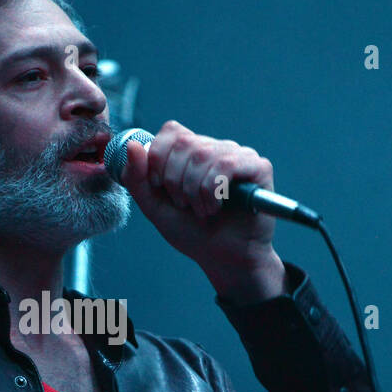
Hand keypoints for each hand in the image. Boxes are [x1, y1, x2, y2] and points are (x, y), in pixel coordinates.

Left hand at [117, 121, 282, 295]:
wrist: (222, 259)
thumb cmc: (192, 233)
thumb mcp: (154, 207)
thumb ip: (137, 178)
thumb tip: (132, 145)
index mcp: (192, 152)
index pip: (171, 131)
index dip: (159, 157)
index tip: (159, 186)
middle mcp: (216, 148)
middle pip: (184, 143)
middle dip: (174, 180)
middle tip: (184, 205)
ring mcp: (239, 156)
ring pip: (204, 154)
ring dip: (194, 190)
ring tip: (202, 211)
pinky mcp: (259, 168)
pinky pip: (227, 164)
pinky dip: (213, 190)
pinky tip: (216, 207)